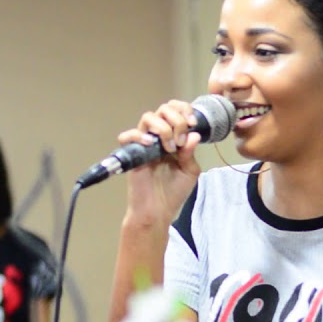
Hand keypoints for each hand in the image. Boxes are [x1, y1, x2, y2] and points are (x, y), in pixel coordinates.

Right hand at [117, 100, 203, 226]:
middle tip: (180, 139)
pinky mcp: (133, 154)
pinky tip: (152, 146)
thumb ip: (191, 153)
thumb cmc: (173, 193)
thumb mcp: (190, 172)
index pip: (176, 111)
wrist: (158, 212)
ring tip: (169, 148)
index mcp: (174, 138)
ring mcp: (145, 144)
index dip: (185, 111)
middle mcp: (159, 138)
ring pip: (148, 117)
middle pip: (163, 109)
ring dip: (163, 128)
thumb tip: (193, 134)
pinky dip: (139, 136)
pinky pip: (128, 136)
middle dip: (176, 119)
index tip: (193, 124)